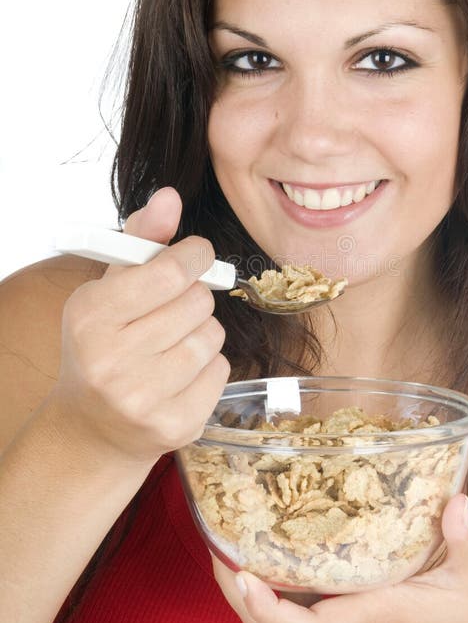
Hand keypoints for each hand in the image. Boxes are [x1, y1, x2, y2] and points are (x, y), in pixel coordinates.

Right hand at [48, 187, 229, 463]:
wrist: (93, 426)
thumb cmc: (105, 343)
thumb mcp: (109, 288)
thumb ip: (141, 240)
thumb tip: (169, 196)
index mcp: (90, 317)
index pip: (168, 272)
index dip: (194, 256)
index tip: (197, 255)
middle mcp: (111, 361)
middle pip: (197, 303)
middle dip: (194, 298)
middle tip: (174, 309)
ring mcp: (142, 399)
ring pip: (213, 337)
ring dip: (203, 332)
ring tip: (174, 344)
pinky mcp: (175, 426)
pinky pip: (222, 371)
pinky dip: (210, 366)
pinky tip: (181, 375)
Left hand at [213, 495, 467, 622]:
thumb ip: (464, 534)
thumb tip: (453, 497)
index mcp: (380, 620)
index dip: (267, 606)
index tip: (240, 576)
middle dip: (242, 592)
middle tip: (218, 546)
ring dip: (259, 598)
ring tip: (238, 550)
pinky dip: (285, 607)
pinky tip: (281, 573)